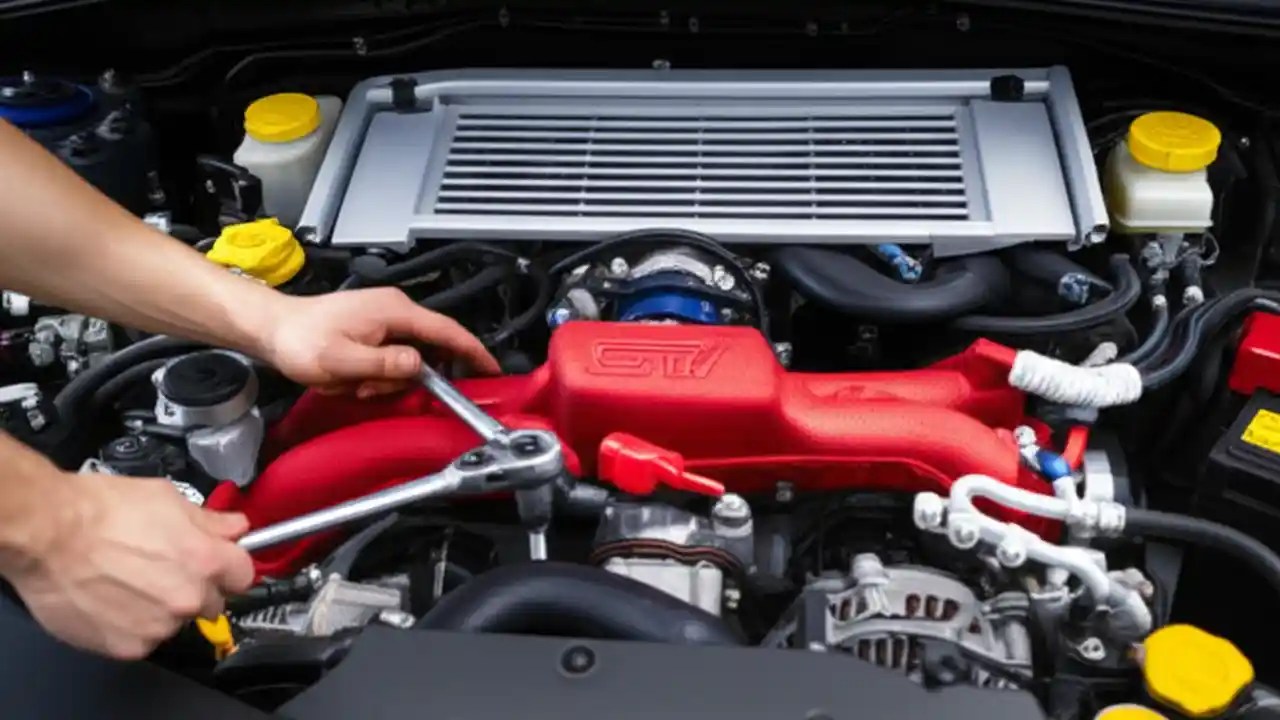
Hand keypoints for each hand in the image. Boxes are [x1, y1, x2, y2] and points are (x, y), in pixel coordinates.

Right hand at [5, 473, 254, 659]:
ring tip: (127, 582)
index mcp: (206, 560)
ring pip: (175, 622)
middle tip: (161, 569)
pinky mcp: (129, 647)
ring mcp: (159, 626)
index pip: (244, 575)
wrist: (46, 534)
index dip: (230, 566)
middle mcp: (188, 597)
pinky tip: (111, 600)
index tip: (218, 563)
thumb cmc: (100, 510)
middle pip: (212, 601)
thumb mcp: (166, 498)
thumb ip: (209, 520)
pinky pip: (144, 638)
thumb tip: (235, 527)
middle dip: (195, 587)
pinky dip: (132, 624)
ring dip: (161, 608)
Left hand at [262, 288, 500, 396]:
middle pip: (427, 349)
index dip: (473, 352)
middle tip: (373, 389)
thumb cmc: (301, 341)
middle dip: (407, 377)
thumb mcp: (343, 361)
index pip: (448, 331)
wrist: (271, 328)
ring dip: (386, 378)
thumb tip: (420, 366)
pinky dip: (377, 372)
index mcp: (394, 311)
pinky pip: (392, 355)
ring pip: (407, 357)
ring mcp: (384, 317)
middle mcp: (395, 309)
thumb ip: (385, 364)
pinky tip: (352, 378)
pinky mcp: (374, 327)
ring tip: (353, 383)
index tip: (492, 369)